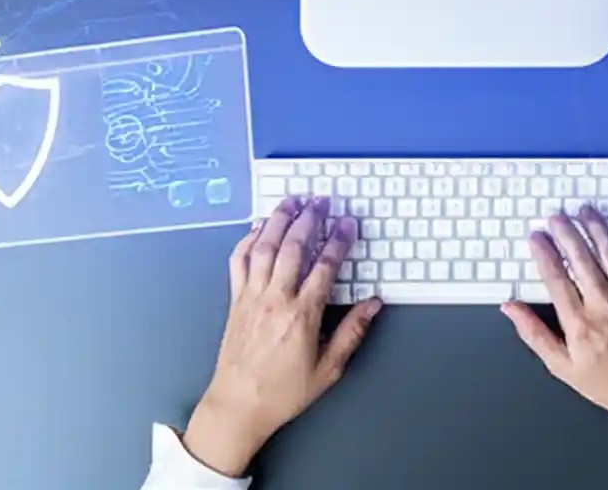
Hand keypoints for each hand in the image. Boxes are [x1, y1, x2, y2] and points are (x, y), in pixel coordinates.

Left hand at [183, 196, 381, 477]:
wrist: (238, 405)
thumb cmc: (282, 392)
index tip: (348, 224)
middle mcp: (275, 299)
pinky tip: (257, 229)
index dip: (339, 240)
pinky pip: (239, 261)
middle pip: (293, 247)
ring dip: (278, 220)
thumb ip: (351, 332)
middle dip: (309, 219)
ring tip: (291, 201)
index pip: (325, 266)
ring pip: (264, 247)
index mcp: (302, 315)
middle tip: (321, 201)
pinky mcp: (235, 300)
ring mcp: (252, 296)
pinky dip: (248, 240)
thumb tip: (372, 305)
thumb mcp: (328, 369)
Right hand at [501, 206, 607, 454]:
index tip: (536, 237)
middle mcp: (605, 305)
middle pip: (582, 258)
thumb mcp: (562, 366)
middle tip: (556, 217)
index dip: (544, 253)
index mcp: (580, 323)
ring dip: (596, 228)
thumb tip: (511, 310)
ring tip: (585, 212)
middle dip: (566, 232)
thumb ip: (535, 334)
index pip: (556, 278)